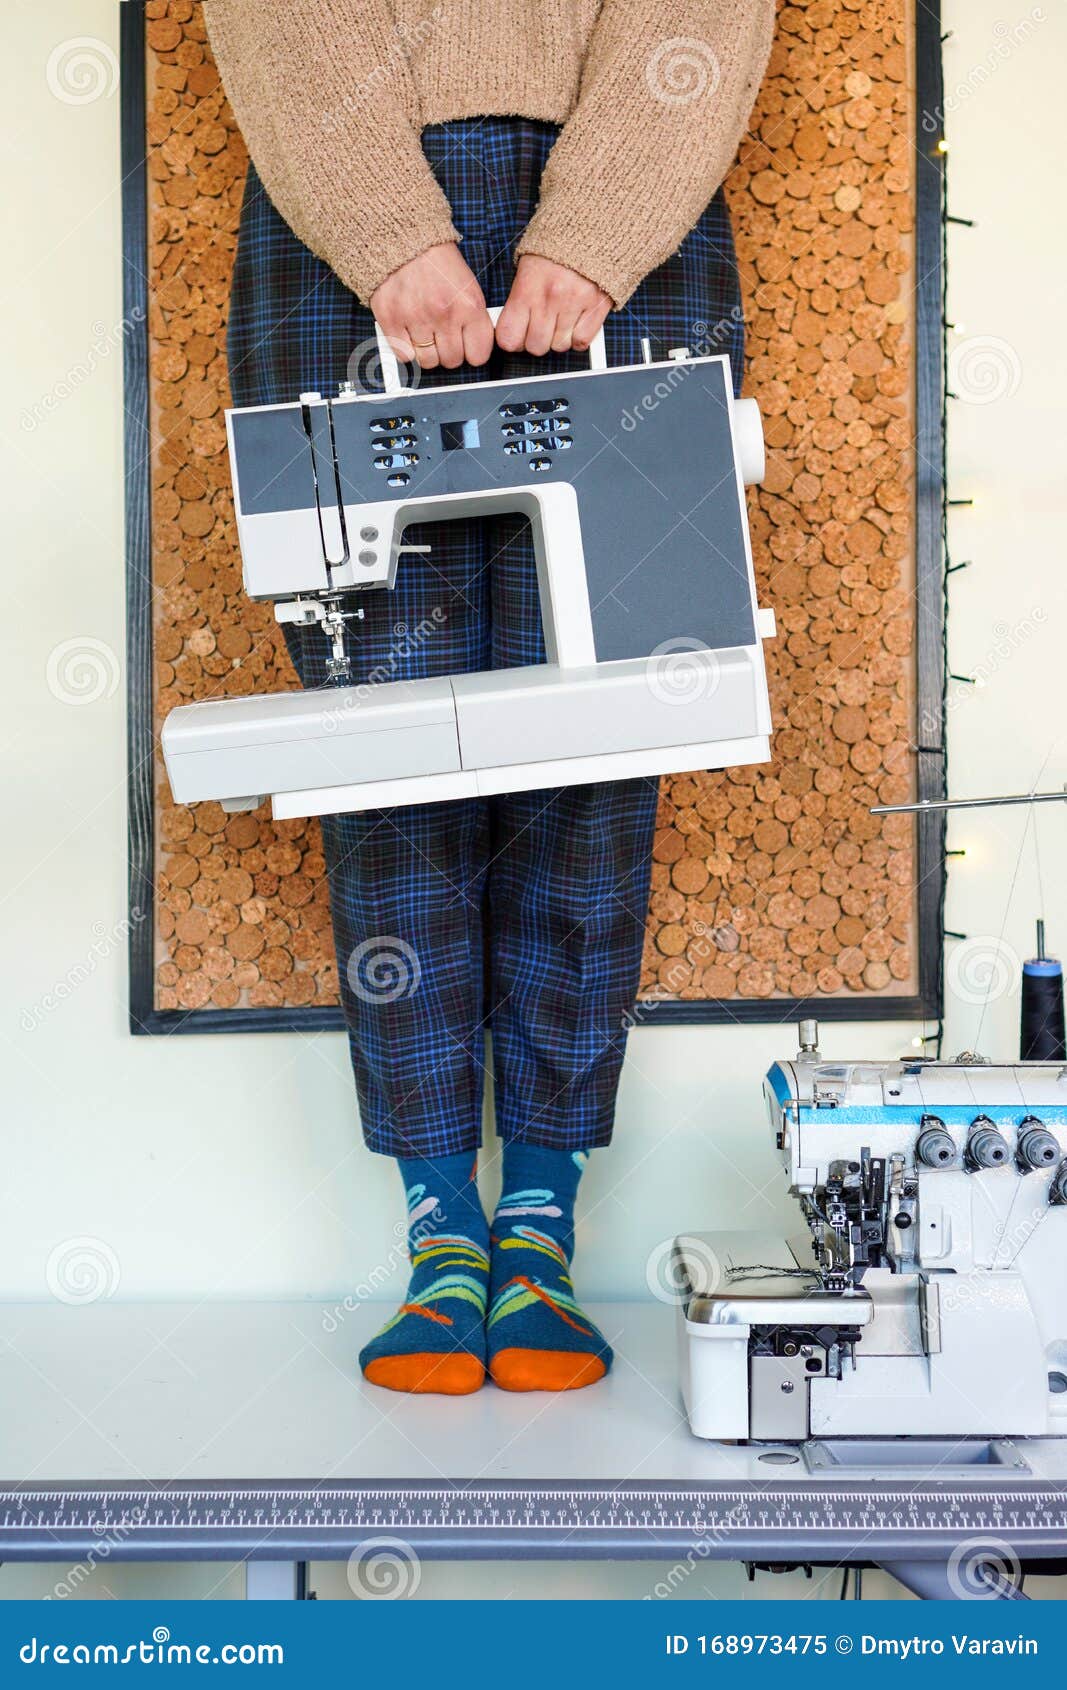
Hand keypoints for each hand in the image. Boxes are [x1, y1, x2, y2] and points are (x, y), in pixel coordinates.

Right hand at [370, 243, 493, 370]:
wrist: (404, 240)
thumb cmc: (437, 263)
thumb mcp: (467, 286)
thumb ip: (473, 319)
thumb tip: (474, 349)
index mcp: (469, 305)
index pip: (478, 355)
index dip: (472, 352)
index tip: (466, 346)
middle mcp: (444, 314)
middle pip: (452, 361)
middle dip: (447, 351)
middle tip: (441, 334)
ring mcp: (416, 318)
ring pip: (427, 361)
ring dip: (426, 351)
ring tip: (424, 331)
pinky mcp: (391, 319)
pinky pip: (403, 355)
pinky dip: (405, 348)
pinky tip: (407, 331)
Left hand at [495, 255, 611, 356]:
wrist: (591, 229)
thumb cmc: (555, 251)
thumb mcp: (527, 269)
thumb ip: (519, 301)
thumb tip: (514, 331)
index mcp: (528, 287)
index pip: (509, 337)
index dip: (513, 340)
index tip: (518, 333)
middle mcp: (550, 297)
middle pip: (536, 347)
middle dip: (537, 340)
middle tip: (542, 325)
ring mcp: (575, 303)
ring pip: (559, 347)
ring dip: (559, 338)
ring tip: (561, 317)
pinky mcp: (597, 306)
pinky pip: (581, 342)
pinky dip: (578, 337)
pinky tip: (576, 321)